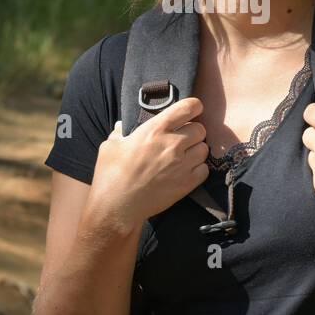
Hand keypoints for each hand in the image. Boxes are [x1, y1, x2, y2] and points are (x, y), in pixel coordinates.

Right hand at [89, 97, 209, 232]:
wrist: (118, 208)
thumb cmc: (110, 176)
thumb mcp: (110, 146)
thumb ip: (120, 133)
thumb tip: (123, 127)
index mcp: (154, 130)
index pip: (187, 108)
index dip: (194, 106)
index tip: (193, 110)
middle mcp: (172, 144)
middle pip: (200, 129)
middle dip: (194, 132)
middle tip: (184, 139)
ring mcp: (182, 164)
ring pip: (204, 149)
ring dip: (197, 151)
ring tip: (185, 156)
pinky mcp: (186, 183)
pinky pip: (204, 170)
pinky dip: (199, 169)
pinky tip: (186, 172)